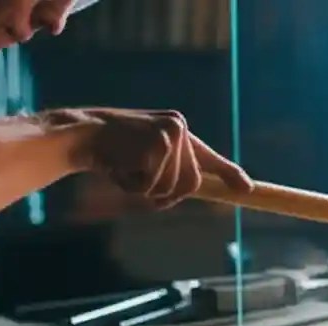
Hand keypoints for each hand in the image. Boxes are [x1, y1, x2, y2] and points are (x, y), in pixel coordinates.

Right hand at [84, 108, 252, 209]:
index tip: (246, 188)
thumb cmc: (112, 153)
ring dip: (146, 190)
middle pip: (191, 184)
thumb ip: (171, 171)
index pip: (209, 156)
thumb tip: (194, 188)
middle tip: (137, 181)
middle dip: (165, 195)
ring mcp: (171, 134)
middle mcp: (180, 128)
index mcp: (179, 130)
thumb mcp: (146, 158)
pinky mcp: (158, 144)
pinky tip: (119, 166)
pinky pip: (153, 184)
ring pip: (173, 188)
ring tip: (125, 169)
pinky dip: (133, 184)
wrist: (81, 135)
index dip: (229, 173)